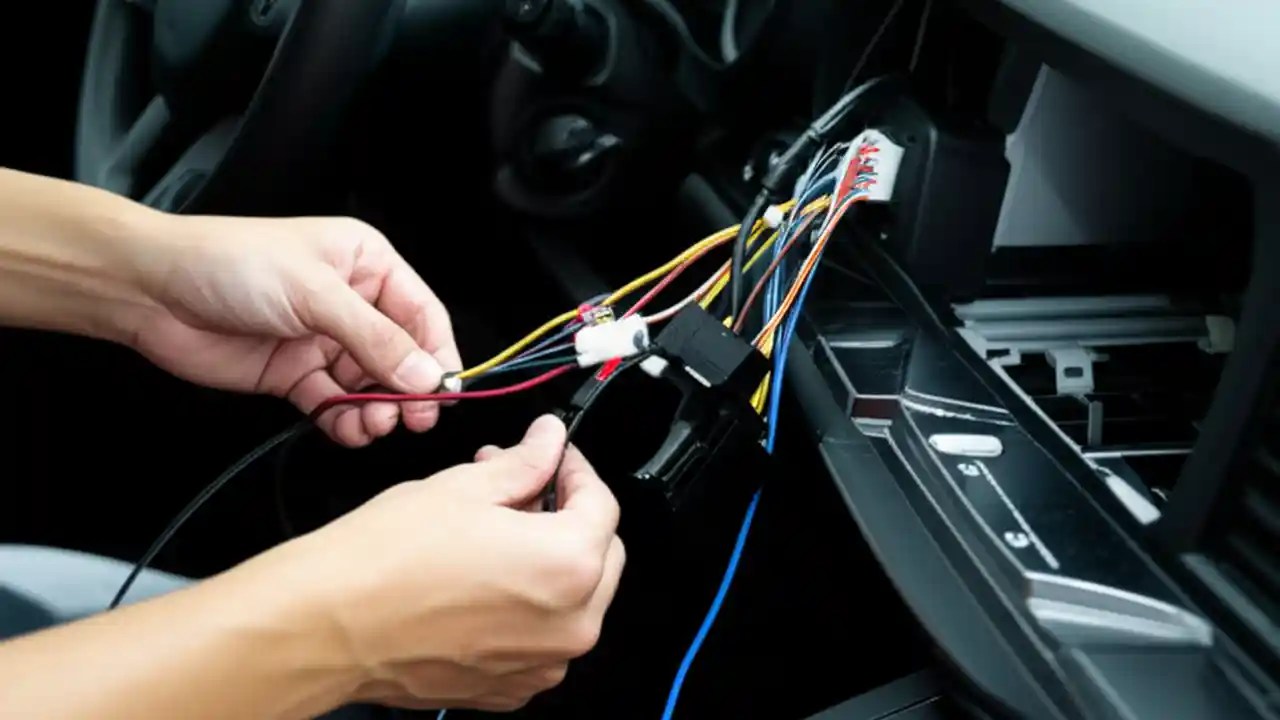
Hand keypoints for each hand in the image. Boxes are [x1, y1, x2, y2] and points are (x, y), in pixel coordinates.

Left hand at [131, 214, 460, 446]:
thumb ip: (375, 340)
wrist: (151, 291)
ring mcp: (324, 341)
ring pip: (370, 387)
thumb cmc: (231, 264)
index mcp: (367, 265)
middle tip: (414, 420)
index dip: (438, 355)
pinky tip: (346, 429)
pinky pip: (335, 405)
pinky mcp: (296, 374)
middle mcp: (352, 303)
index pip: (422, 315)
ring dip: (377, 411)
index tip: (444, 394)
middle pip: (402, 357)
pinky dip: (345, 422)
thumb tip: (428, 377)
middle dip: (410, 391)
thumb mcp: (315, 294)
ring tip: (372, 425)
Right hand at [269, 415, 624, 711]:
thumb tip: (549, 441)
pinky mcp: (511, 687)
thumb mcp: (464, 487)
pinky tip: (482, 578)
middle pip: (598, 554)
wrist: (325, 627)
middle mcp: (569, 625)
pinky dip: (526, 607)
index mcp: (569, 566)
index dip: (575, 468)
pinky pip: (540, 637)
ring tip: (492, 529)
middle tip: (519, 486)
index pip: (601, 503)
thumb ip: (524, 462)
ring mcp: (541, 663)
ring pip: (573, 598)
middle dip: (565, 514)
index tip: (553, 454)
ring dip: (547, 559)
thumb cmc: (383, 562)